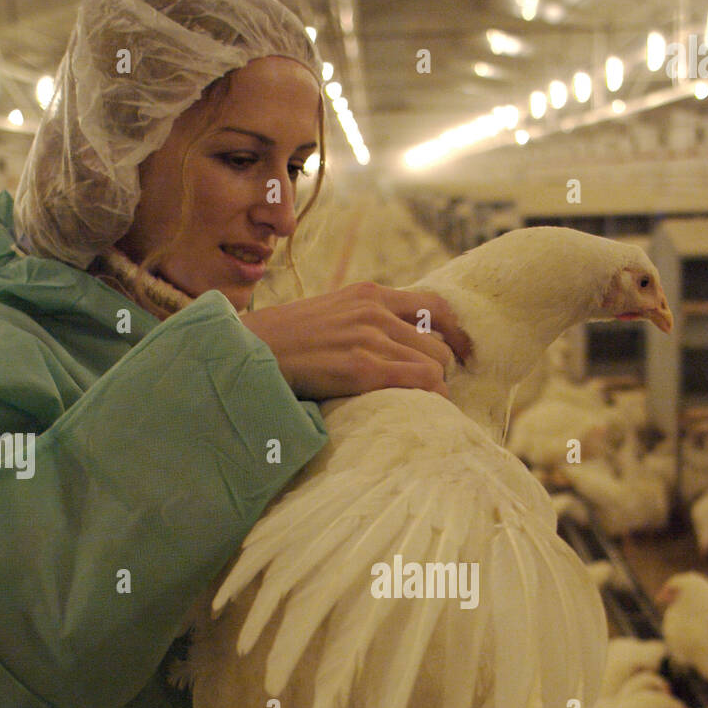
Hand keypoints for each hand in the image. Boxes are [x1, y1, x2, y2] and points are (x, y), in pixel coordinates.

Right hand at [239, 281, 471, 400]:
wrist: (243, 351)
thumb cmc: (283, 344)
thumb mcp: (329, 317)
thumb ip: (363, 322)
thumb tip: (395, 346)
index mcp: (368, 293)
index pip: (436, 306)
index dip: (457, 334)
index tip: (465, 355)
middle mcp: (374, 309)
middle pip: (440, 343)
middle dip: (442, 371)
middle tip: (432, 394)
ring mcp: (368, 337)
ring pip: (436, 364)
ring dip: (435, 390)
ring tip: (420, 406)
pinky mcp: (360, 366)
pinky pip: (420, 383)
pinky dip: (430, 400)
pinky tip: (421, 413)